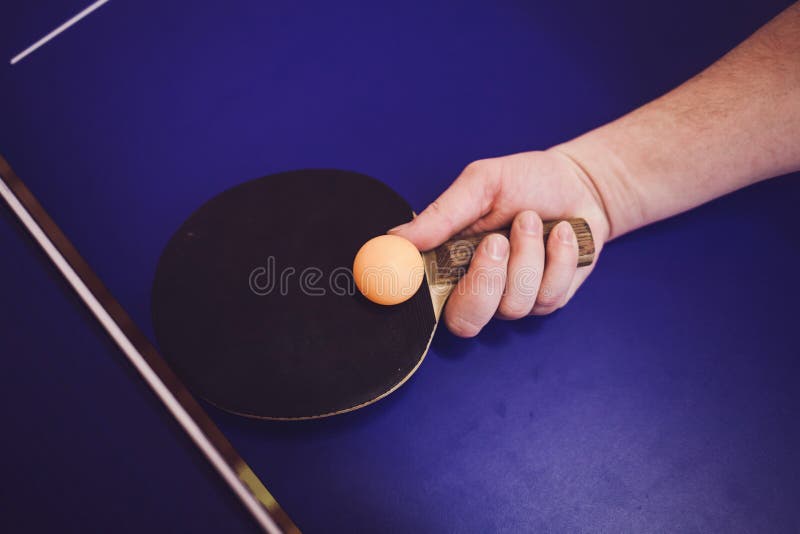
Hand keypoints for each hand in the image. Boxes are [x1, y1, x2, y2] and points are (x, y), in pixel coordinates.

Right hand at [390, 149, 610, 336]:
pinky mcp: (548, 300)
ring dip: (528, 255)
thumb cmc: (524, 181)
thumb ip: (441, 215)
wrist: (579, 183)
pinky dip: (558, 257)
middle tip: (497, 240)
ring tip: (533, 219)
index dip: (418, 295)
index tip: (424, 269)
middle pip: (466, 321)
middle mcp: (478, 288)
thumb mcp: (480, 184)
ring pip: (513, 305)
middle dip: (485, 280)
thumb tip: (395, 238)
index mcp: (450, 264)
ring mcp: (514, 299)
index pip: (424, 300)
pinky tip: (560, 232)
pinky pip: (549, 295)